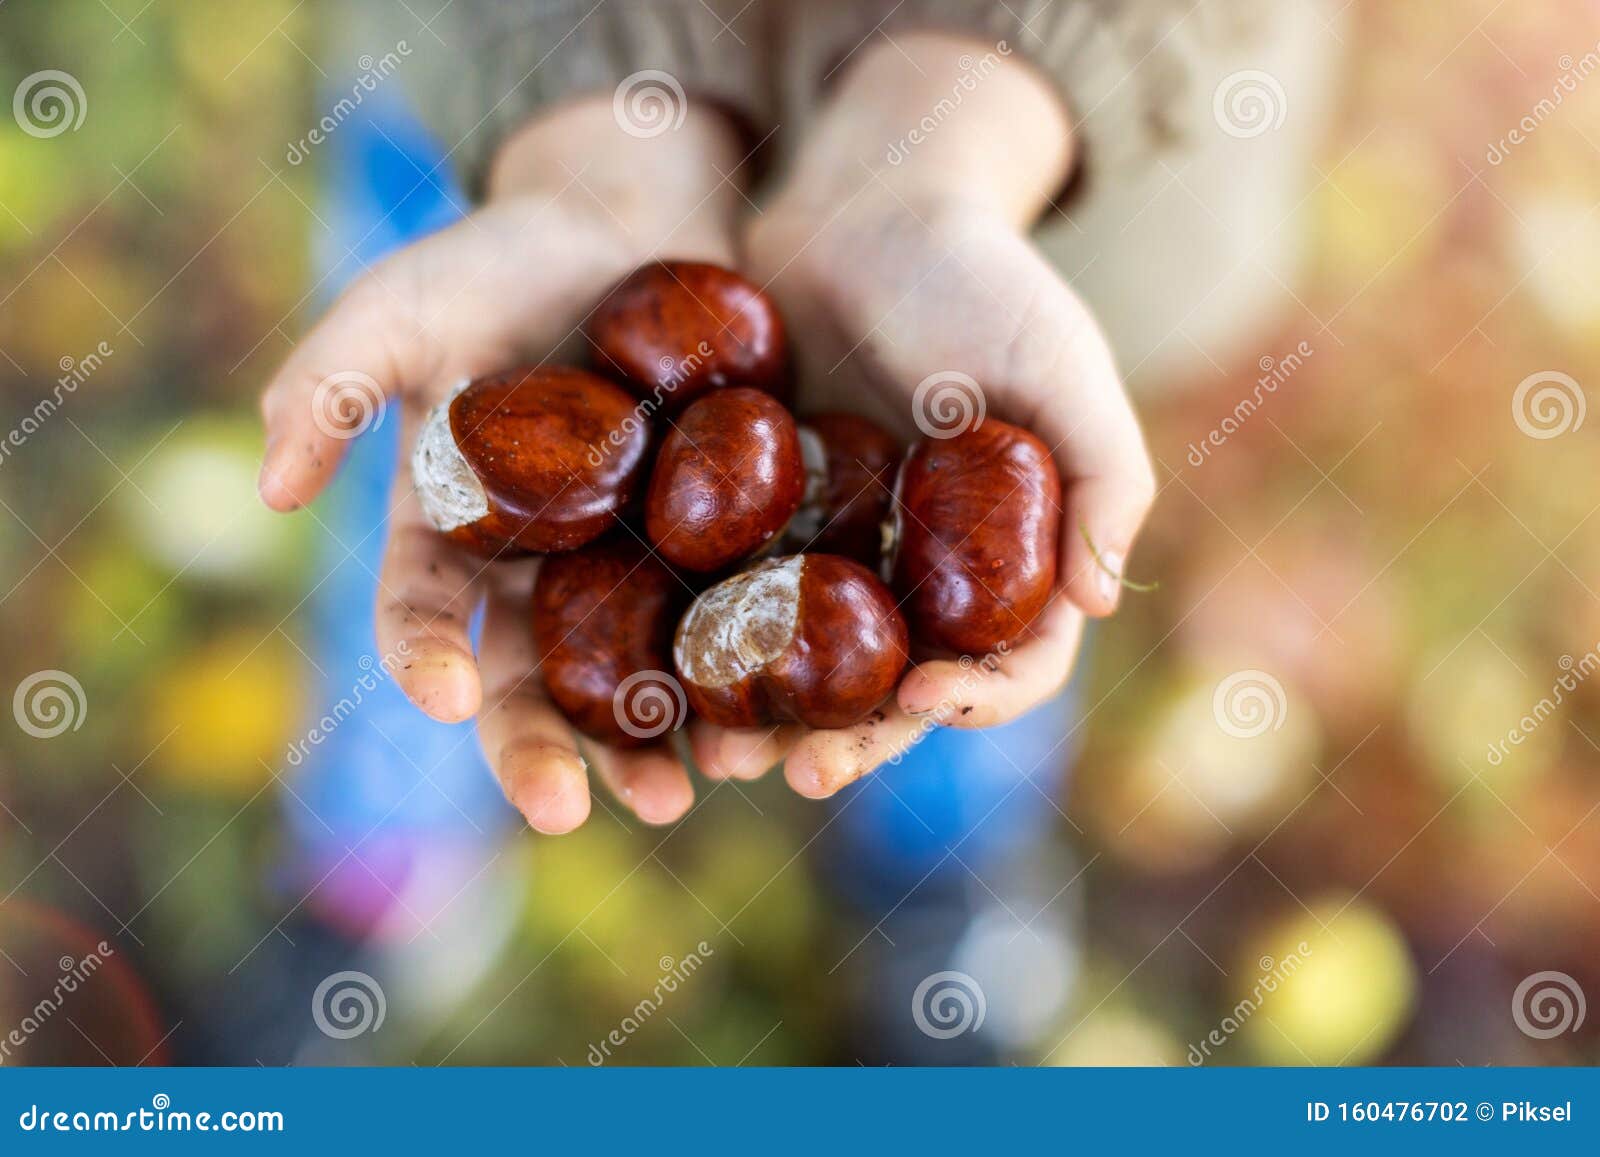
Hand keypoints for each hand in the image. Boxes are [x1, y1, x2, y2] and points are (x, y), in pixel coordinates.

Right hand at [258, 98, 745, 832]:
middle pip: (532, 681)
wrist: (628, 216)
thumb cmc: (500, 258)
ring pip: (633, 679)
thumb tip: (273, 489)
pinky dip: (741, 676)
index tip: (445, 698)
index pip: (423, 617)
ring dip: (649, 746)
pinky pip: (727, 622)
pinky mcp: (718, 543)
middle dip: (543, 750)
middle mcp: (541, 573)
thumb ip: (329, 382)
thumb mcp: (400, 305)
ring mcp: (631, 565)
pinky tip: (768, 724)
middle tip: (565, 812)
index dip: (425, 660)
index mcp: (456, 535)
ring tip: (681, 795)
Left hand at [690, 34, 1155, 798]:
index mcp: (1008, 557)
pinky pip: (735, 601)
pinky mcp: (761, 520)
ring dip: (771, 721)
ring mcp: (839, 552)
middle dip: (856, 740)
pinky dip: (707, 646)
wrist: (862, 203)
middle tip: (801, 774)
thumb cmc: (977, 274)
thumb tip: (1100, 603)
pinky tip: (664, 677)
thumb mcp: (1060, 361)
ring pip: (808, 667)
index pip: (1013, 661)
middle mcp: (923, 573)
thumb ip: (1101, 475)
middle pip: (897, 688)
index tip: (922, 697)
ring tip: (720, 755)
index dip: (977, 698)